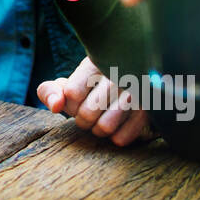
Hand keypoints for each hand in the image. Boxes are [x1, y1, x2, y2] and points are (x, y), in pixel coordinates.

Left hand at [36, 57, 152, 145]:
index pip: (72, 95)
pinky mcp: (150, 110)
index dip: (70, 104)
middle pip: (86, 113)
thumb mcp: (69, 81)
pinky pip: (123, 138)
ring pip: (104, 127)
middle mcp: (118, 74)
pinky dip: (116, 137)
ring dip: (98, 129)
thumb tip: (56, 106)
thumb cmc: (93, 84)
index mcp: (96, 61)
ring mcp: (136, 92)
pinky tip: (118, 126)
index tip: (78, 100)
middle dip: (83, 119)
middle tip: (90, 112)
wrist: (135, 75)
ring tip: (102, 119)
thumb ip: (50, 91)